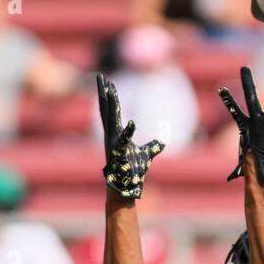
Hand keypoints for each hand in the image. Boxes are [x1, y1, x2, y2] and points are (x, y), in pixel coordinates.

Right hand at [96, 74, 163, 199]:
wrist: (127, 187)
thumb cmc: (134, 171)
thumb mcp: (147, 155)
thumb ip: (154, 146)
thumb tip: (162, 141)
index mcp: (117, 134)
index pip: (112, 111)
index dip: (110, 97)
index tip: (108, 82)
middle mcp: (112, 135)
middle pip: (106, 109)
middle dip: (104, 93)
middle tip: (100, 76)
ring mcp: (113, 144)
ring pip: (109, 119)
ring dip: (109, 104)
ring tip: (107, 88)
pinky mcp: (118, 154)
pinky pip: (123, 142)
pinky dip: (128, 133)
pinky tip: (133, 123)